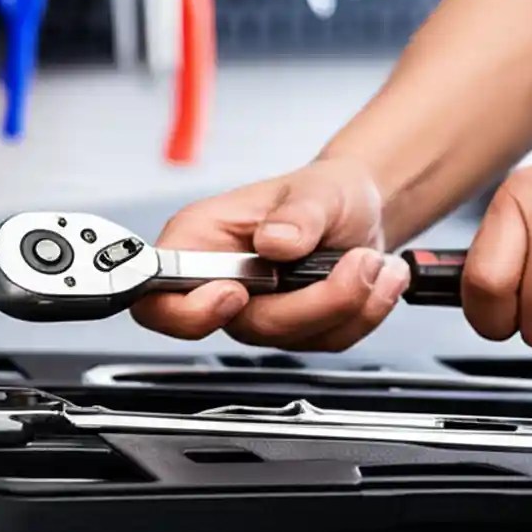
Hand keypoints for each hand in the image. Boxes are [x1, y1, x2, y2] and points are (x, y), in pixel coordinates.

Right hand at [131, 158, 411, 349]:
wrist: (359, 211)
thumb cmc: (321, 194)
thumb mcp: (316, 189)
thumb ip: (297, 214)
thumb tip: (276, 242)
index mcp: (199, 241)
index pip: (157, 299)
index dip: (187, 312)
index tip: (236, 292)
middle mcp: (218, 282)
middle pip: (241, 326)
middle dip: (309, 302)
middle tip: (357, 262)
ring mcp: (254, 312)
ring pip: (290, 339)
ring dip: (347, 303)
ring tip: (370, 259)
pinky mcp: (291, 330)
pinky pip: (325, 342)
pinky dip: (363, 313)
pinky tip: (374, 279)